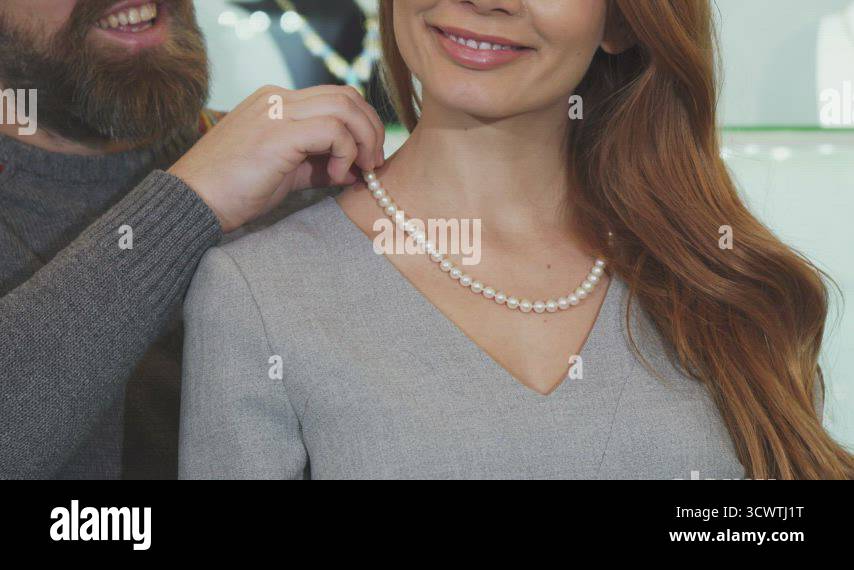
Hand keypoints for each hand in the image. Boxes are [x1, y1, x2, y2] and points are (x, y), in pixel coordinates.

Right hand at [169, 85, 384, 232]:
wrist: (193, 203)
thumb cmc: (234, 192)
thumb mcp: (286, 173)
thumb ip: (319, 165)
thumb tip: (356, 171)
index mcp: (276, 102)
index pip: (335, 98)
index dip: (361, 127)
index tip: (367, 161)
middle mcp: (277, 98)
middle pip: (346, 95)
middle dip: (371, 129)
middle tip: (374, 165)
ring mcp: (276, 111)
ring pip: (345, 105)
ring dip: (364, 139)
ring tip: (360, 171)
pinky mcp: (278, 132)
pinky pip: (333, 129)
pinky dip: (346, 152)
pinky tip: (336, 177)